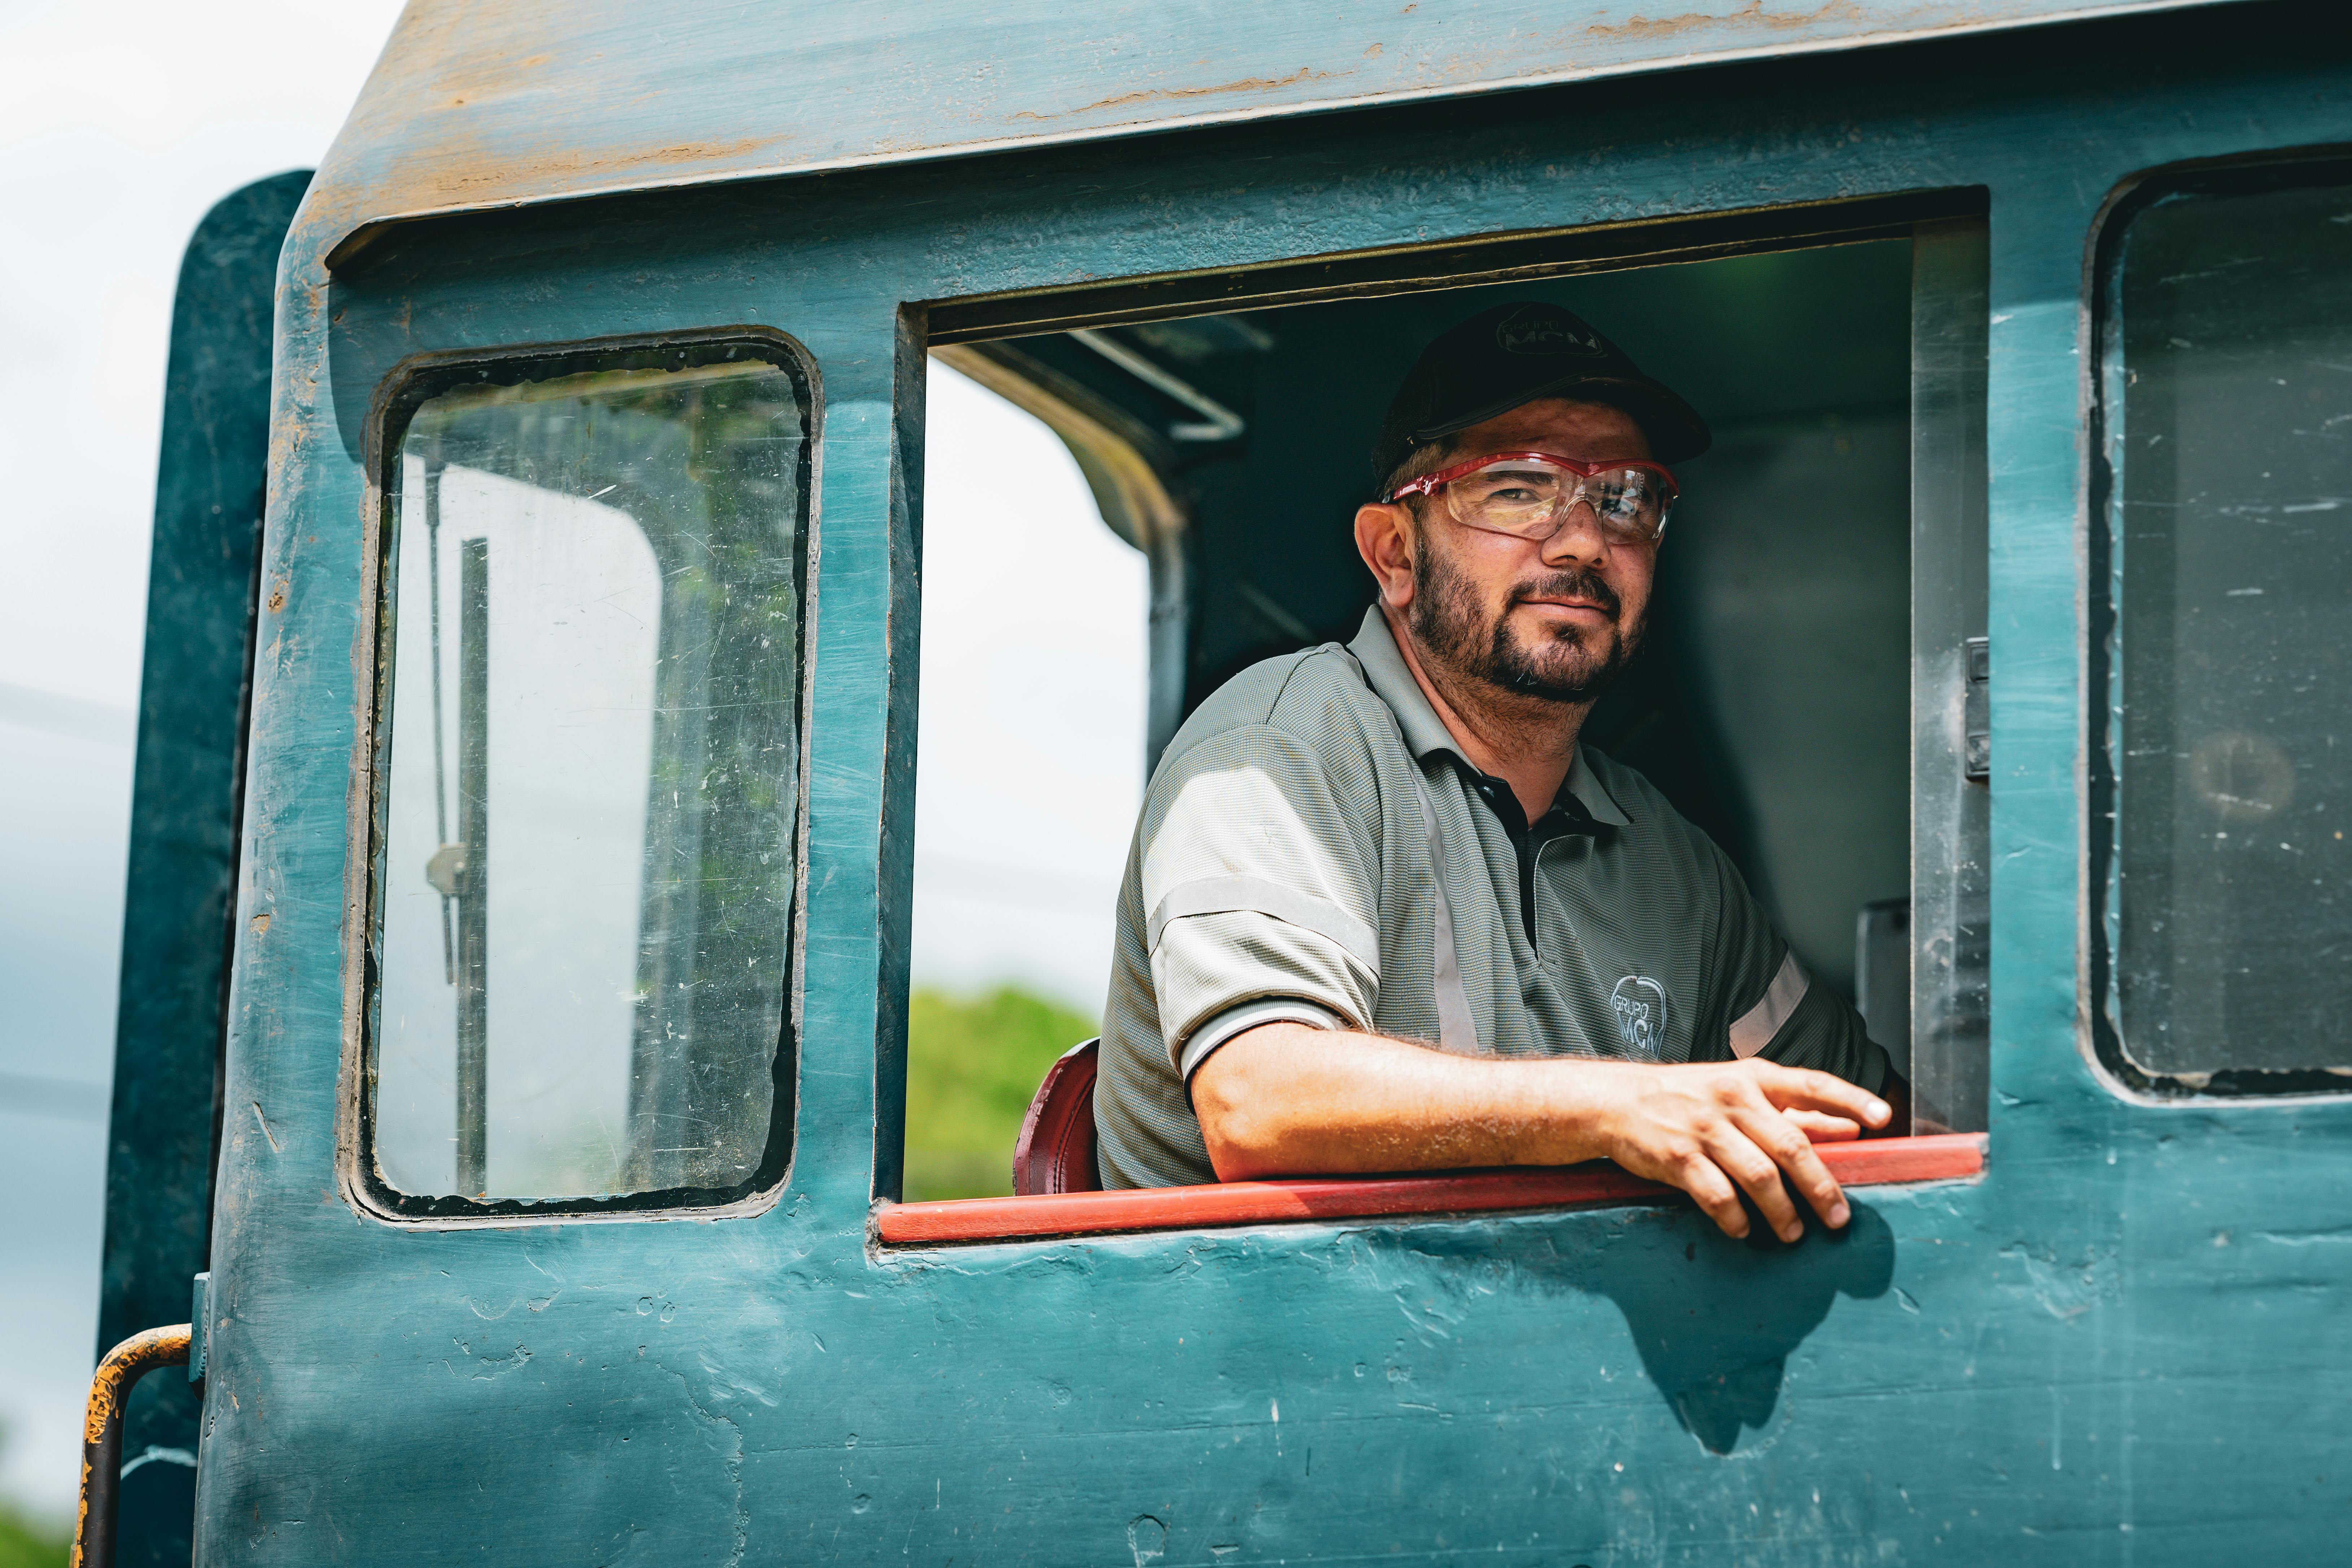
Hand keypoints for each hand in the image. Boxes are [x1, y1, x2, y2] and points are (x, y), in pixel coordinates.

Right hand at [1587, 1059, 1890, 1242]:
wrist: (1616, 1101)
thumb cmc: (1689, 1097)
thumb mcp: (1741, 1091)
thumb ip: (1797, 1110)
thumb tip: (1853, 1126)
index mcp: (1753, 1078)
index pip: (1811, 1083)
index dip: (1850, 1098)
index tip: (1884, 1118)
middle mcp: (1732, 1099)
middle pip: (1792, 1146)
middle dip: (1821, 1187)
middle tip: (1838, 1219)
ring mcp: (1704, 1128)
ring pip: (1759, 1177)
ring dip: (1782, 1212)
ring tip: (1792, 1234)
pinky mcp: (1677, 1157)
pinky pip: (1718, 1197)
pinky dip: (1736, 1220)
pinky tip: (1743, 1230)